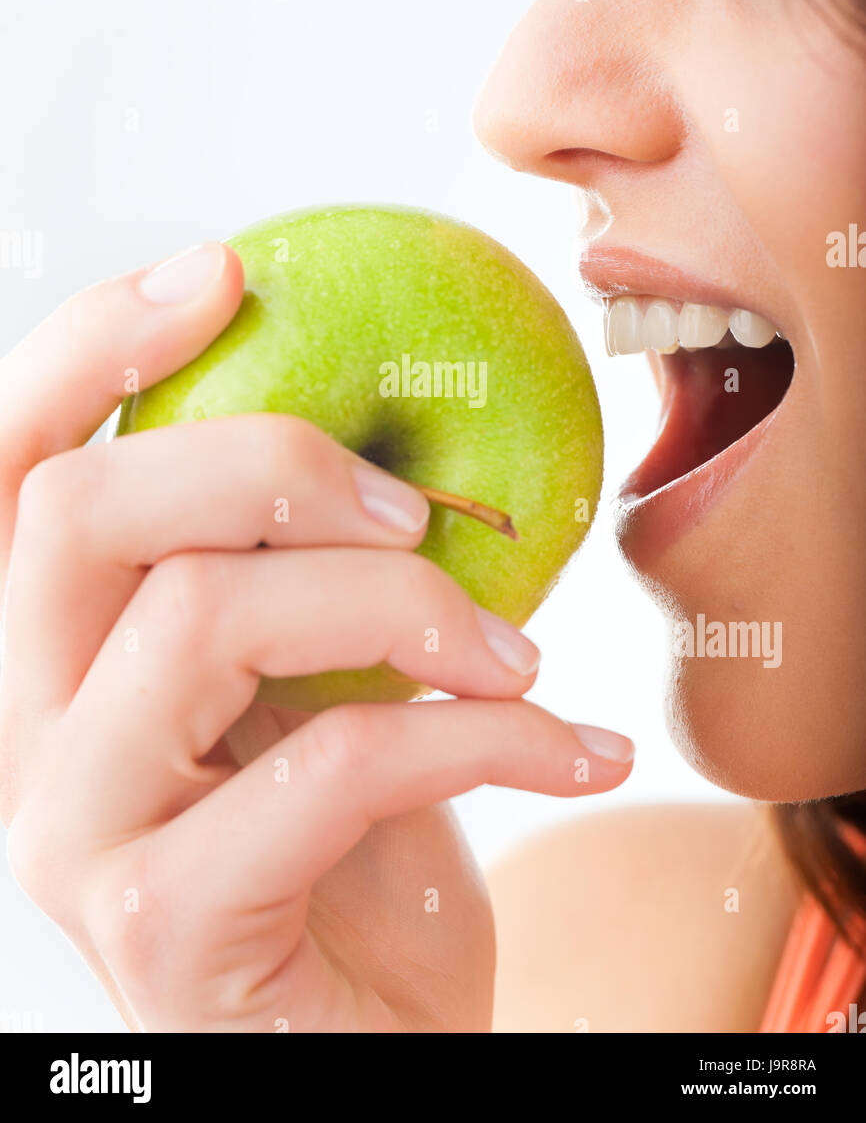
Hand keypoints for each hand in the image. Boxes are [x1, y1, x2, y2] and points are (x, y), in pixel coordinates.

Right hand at [0, 242, 634, 1031]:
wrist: (371, 1032)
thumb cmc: (349, 844)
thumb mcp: (323, 674)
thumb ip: (309, 563)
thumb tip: (402, 416)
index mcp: (56, 645)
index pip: (11, 465)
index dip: (89, 347)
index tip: (226, 273)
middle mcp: (26, 727)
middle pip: (79, 512)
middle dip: (270, 463)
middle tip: (418, 505)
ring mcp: (74, 830)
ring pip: (201, 619)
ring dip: (400, 603)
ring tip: (516, 647)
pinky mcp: (158, 926)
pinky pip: (329, 764)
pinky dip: (483, 734)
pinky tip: (575, 748)